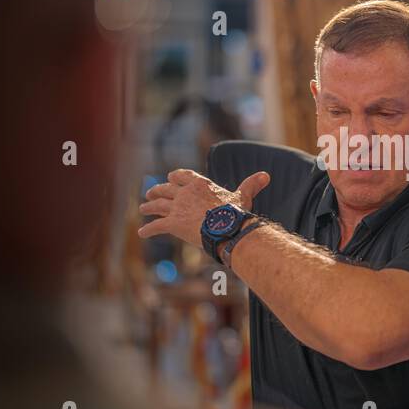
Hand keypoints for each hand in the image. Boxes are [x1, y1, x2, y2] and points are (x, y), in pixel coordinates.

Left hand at [138, 168, 269, 247]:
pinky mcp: (172, 224)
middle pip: (165, 189)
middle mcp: (184, 193)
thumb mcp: (243, 196)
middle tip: (150, 194)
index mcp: (199, 184)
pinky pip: (156, 226)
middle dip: (157, 191)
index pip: (183, 175)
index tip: (170, 177)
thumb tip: (266, 175)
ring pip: (157, 206)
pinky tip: (142, 233)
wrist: (225, 228)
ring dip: (149, 207)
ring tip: (143, 209)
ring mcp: (176, 208)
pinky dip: (148, 230)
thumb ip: (251, 185)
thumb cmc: (235, 213)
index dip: (175, 177)